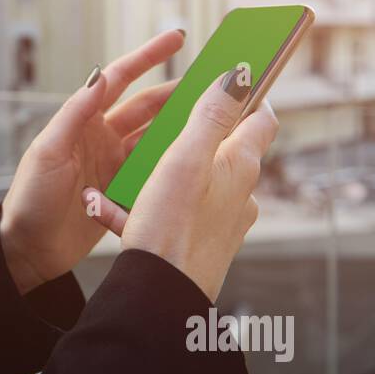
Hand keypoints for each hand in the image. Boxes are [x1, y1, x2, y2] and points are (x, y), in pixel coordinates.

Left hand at [0, 30, 186, 294]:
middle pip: (147, 107)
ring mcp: (113, 163)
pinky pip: (154, 170)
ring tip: (213, 118)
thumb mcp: (48, 151)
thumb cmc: (29, 198)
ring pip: (155, 137)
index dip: (148, 56)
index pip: (120, 78)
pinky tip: (196, 159)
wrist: (28, 249)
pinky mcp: (122, 190)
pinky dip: (173, 163)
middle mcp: (101, 137)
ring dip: (180, 127)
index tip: (178, 39)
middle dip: (177, 92)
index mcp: (83, 121)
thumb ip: (74, 114)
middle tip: (212, 83)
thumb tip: (98, 76)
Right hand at [84, 71, 278, 301]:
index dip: (247, 94)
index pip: (262, 118)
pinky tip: (112, 213)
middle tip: (157, 132)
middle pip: (221, 149)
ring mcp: (224, 222)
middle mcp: (241, 193)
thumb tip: (237, 76)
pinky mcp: (204, 244)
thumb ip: (211, 115)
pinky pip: (174, 214)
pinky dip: (147, 209)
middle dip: (188, 136)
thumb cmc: (171, 228)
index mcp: (239, 166)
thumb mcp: (185, 159)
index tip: (229, 80)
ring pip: (191, 182)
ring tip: (122, 183)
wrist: (160, 297)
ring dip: (158, 176)